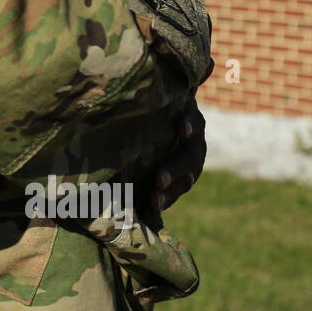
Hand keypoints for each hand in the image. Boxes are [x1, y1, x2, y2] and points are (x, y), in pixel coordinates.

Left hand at [150, 99, 206, 214]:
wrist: (148, 117)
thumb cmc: (146, 107)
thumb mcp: (148, 106)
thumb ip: (140, 107)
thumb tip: (116, 96)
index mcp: (187, 120)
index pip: (195, 121)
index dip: (191, 125)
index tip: (183, 129)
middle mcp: (192, 144)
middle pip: (188, 158)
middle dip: (174, 170)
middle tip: (158, 181)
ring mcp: (187, 164)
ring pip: (184, 182)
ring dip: (169, 194)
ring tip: (153, 203)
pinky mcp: (176, 181)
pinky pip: (172, 195)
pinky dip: (161, 204)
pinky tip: (149, 214)